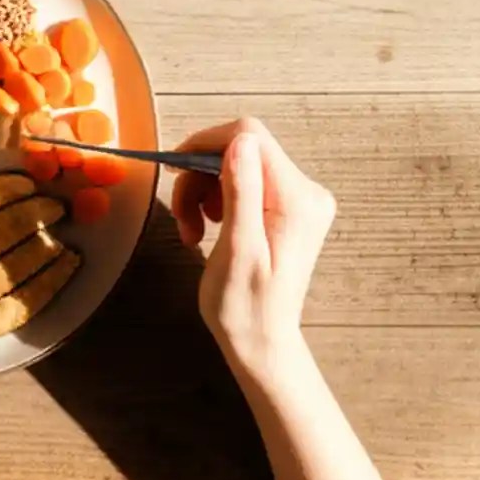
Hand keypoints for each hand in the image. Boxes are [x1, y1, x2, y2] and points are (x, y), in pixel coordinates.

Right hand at [171, 118, 336, 373]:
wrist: (261, 341)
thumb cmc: (243, 307)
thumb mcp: (238, 251)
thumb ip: (242, 193)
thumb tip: (239, 141)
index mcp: (297, 200)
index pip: (249, 137)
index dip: (205, 145)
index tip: (174, 171)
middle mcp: (306, 192)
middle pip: (239, 151)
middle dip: (200, 177)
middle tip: (182, 219)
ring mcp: (298, 199)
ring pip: (235, 165)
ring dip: (203, 192)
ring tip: (192, 231)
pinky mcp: (286, 208)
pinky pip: (242, 183)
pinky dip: (215, 200)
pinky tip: (207, 228)